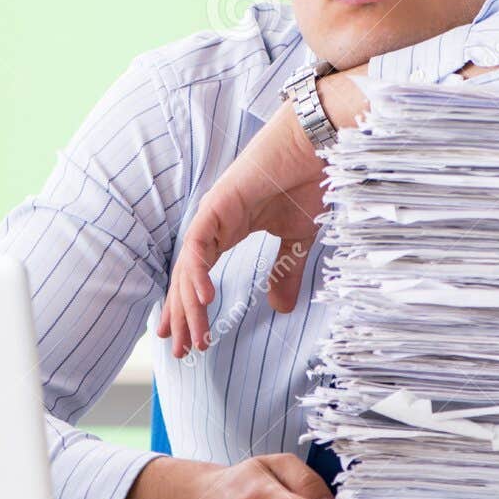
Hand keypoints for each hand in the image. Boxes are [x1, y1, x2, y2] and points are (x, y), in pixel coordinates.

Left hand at [156, 101, 326, 356]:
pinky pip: (199, 243)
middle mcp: (213, 225)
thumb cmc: (307, 183)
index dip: (190, 310)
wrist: (318, 147)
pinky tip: (203, 298)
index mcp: (227, 232)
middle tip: (180, 351)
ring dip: (188, 304)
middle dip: (182, 316)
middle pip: (186, 278)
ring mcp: (213, 213)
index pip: (199, 277)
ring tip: (193, 336)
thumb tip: (279, 309)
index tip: (188, 342)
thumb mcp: (296, 241)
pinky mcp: (218, 202)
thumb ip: (284, 273)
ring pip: (188, 266)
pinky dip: (197, 271)